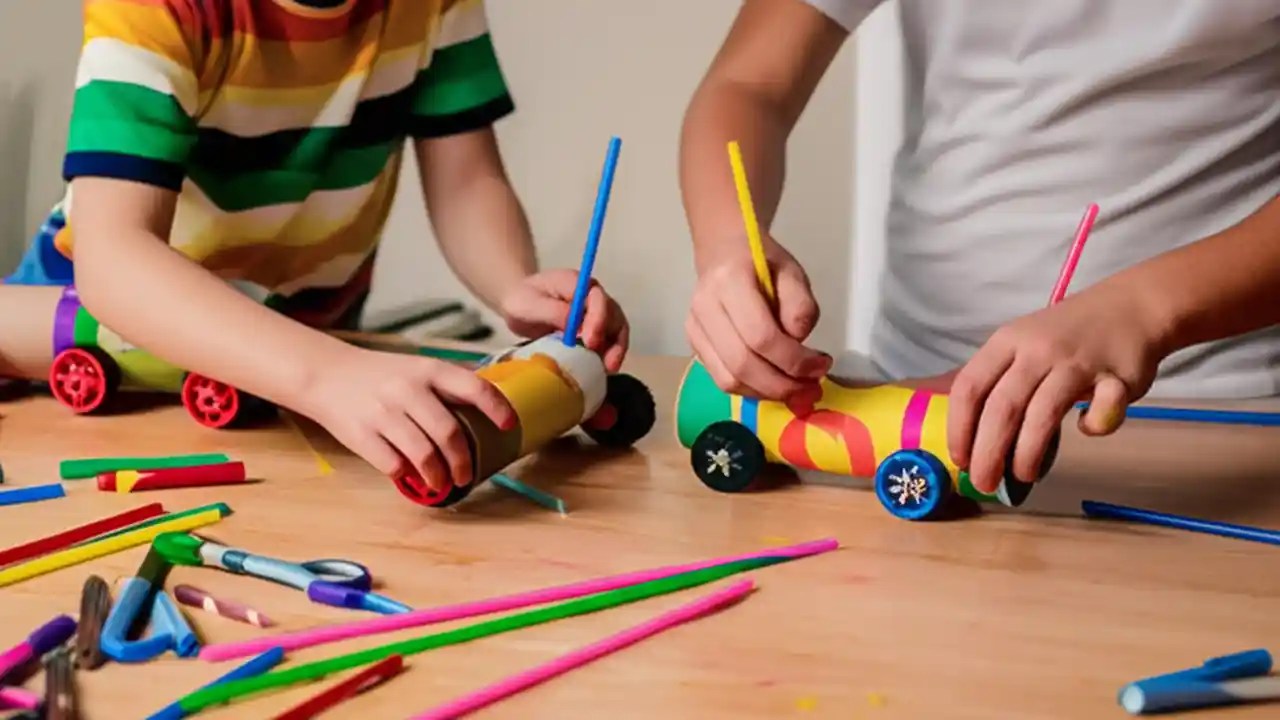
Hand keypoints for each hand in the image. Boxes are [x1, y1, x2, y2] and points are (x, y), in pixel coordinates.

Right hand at [298, 345, 515, 491]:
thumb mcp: (415, 367)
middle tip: (466, 476)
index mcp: (428, 370)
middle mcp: (408, 390)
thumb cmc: (380, 375)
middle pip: (449, 434)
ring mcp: (384, 413)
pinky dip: (408, 476)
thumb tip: (489, 405)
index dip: (496, 408)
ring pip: (424, 455)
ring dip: (439, 477)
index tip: (509, 426)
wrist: (326, 374)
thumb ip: (447, 384)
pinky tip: (412, 477)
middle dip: (463, 462)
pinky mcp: (361, 435)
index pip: (473, 387)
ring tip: (442, 484)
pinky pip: (393, 465)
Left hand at [499, 269, 629, 371]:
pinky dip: (608, 356)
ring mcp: (596, 312)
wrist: (519, 305)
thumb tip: (576, 327)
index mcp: (576, 283)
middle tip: (606, 362)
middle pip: (613, 314)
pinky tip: (603, 370)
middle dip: (612, 338)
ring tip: (609, 369)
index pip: (596, 298)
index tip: (590, 341)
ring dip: (616, 350)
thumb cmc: (521, 300)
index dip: (598, 319)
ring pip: (616, 329)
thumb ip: (552, 312)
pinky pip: (609, 342)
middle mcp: (592, 296)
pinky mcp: (595, 330)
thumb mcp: (527, 304)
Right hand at [686, 239, 831, 398]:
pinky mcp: (693, 344)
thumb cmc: (762, 261)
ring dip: (766, 392)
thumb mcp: (792, 272)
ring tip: (795, 389)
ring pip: (728, 379)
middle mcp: (705, 307)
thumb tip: (798, 344)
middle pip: (742, 364)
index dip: (793, 360)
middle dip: (782, 384)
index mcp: (730, 282)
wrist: (723, 251)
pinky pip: (722, 379)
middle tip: (811, 388)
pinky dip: (751, 389)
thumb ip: (800, 306)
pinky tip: (773, 383)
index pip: (760, 335)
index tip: (821, 365)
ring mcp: (694, 328)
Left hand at [948, 283, 1167, 493]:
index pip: (969, 388)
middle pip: (1002, 407)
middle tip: (985, 482)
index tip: (959, 459)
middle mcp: (1037, 349)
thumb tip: (975, 441)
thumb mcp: (1023, 344)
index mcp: (1007, 342)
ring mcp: (1077, 361)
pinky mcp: (1116, 376)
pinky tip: (1086, 427)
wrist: (1133, 305)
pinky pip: (1101, 411)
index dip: (959, 428)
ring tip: (1023, 476)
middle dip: (988, 452)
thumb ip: (1002, 382)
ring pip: (1043, 413)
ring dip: (1028, 451)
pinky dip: (1093, 426)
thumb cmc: (1068, 336)